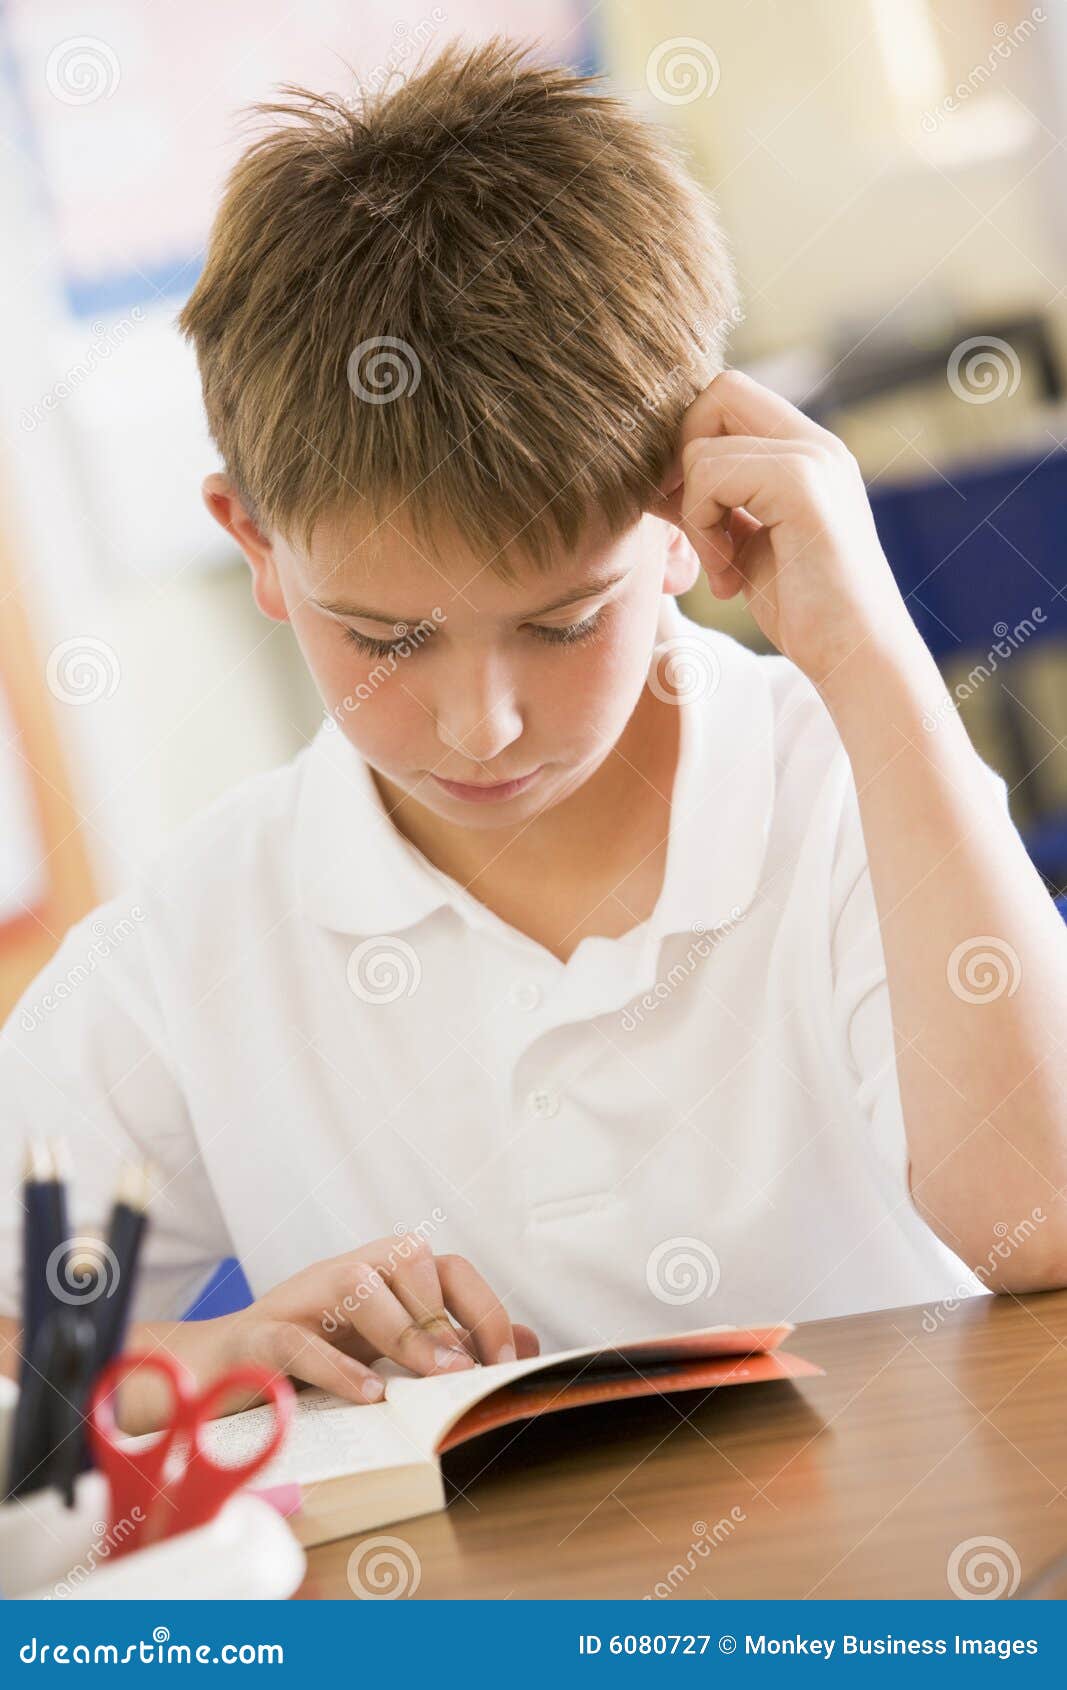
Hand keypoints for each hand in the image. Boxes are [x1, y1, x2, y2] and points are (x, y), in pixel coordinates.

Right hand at [172, 1234, 539, 1411]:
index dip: (482, 1308)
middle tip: (465, 1373)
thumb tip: (526, 1341)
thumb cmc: (309, 1353)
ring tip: (431, 1378)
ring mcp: (301, 1298)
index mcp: (381, 1274)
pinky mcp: (259, 1335)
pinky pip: (299, 1339)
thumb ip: (450, 1341)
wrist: (212, 1368)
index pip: (446, 1267)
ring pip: (357, 1284)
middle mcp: (346, 1271)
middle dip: (444, 1315)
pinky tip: (368, 1396)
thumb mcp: (385, 1347)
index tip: (505, 1362)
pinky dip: (336, 1367)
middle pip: (407, 1258)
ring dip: (403, 1330)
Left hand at [655, 369, 917, 685]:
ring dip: (693, 514)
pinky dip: (703, 530)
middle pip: (717, 391)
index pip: (729, 395)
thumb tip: (656, 475)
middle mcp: (817, 443)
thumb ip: (719, 502)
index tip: (684, 509)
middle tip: (690, 524)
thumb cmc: (806, 614)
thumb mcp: (749, 545)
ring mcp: (814, 459)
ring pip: (703, 446)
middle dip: (683, 458)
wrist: (858, 660)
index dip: (691, 441)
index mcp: (809, 452)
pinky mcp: (802, 485)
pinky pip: (711, 476)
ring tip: (722, 567)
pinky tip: (730, 578)